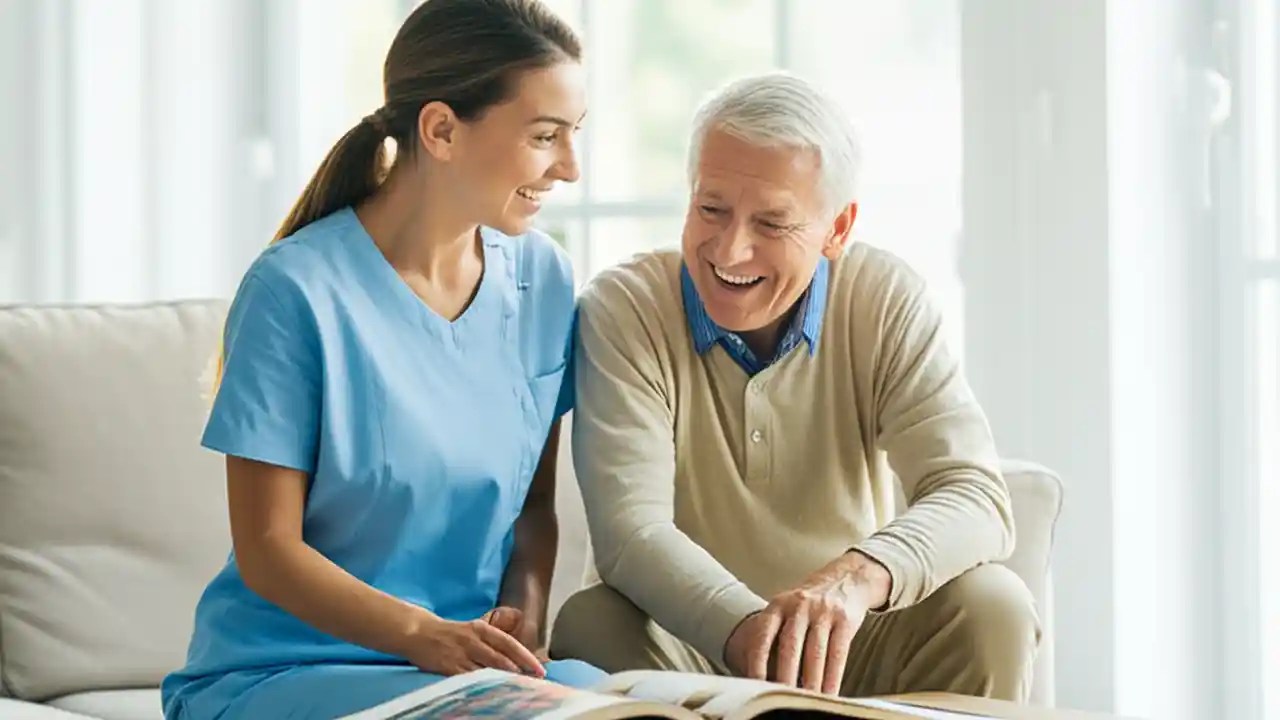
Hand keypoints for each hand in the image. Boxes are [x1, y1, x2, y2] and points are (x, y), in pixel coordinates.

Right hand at [403, 614, 545, 677]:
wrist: (418, 632)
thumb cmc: (450, 633)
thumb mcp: (473, 631)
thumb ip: (492, 642)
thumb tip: (515, 658)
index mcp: (482, 629)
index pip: (509, 644)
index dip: (526, 657)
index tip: (539, 669)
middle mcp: (473, 640)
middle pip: (501, 658)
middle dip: (519, 671)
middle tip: (534, 683)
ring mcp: (460, 654)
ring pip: (486, 670)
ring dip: (503, 680)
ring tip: (517, 689)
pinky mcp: (448, 666)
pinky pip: (468, 679)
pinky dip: (481, 686)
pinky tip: (491, 693)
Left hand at [725, 554, 889, 694]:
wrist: (847, 578)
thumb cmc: (809, 603)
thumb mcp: (787, 607)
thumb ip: (774, 632)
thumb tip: (757, 671)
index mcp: (778, 605)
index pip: (763, 634)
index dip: (756, 660)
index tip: (754, 683)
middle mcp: (799, 606)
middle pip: (789, 647)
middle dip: (785, 676)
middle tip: (781, 697)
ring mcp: (823, 611)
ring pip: (815, 654)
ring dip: (811, 682)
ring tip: (806, 701)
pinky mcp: (845, 620)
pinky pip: (837, 654)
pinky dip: (833, 677)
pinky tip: (829, 693)